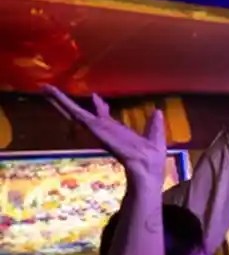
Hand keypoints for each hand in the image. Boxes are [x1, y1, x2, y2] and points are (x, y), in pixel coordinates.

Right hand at [43, 86, 167, 184]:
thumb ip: (154, 125)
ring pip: (75, 112)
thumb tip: (157, 111)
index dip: (100, 107)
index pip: (105, 117)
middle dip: (69, 103)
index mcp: (117, 131)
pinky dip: (64, 103)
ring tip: (46, 87)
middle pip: (84, 114)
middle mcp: (104, 129)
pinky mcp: (93, 128)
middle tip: (53, 90)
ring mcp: (97, 129)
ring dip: (60, 100)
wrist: (145, 167)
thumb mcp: (155, 136)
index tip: (96, 96)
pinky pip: (77, 114)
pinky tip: (52, 93)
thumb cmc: (151, 156)